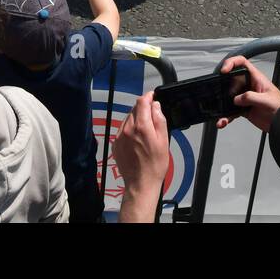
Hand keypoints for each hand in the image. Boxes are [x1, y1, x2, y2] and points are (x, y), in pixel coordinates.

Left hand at [113, 90, 167, 221]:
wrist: (141, 182)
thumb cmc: (154, 165)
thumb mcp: (164, 140)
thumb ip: (159, 119)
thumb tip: (156, 106)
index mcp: (141, 126)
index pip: (142, 102)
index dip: (149, 96)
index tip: (153, 96)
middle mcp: (127, 129)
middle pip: (135, 109)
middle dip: (144, 109)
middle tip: (153, 117)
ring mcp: (120, 136)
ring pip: (128, 118)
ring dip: (137, 119)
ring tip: (146, 131)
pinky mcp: (115, 143)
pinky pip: (123, 129)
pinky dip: (130, 129)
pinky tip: (138, 139)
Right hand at [215, 56, 279, 132]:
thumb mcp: (266, 100)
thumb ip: (251, 97)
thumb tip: (236, 99)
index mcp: (256, 78)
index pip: (242, 63)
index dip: (232, 63)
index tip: (224, 70)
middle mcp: (249, 86)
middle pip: (231, 80)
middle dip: (223, 85)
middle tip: (222, 93)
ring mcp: (245, 98)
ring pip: (229, 97)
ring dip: (222, 105)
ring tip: (221, 113)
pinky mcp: (243, 109)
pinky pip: (231, 111)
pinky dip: (226, 117)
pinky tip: (224, 121)